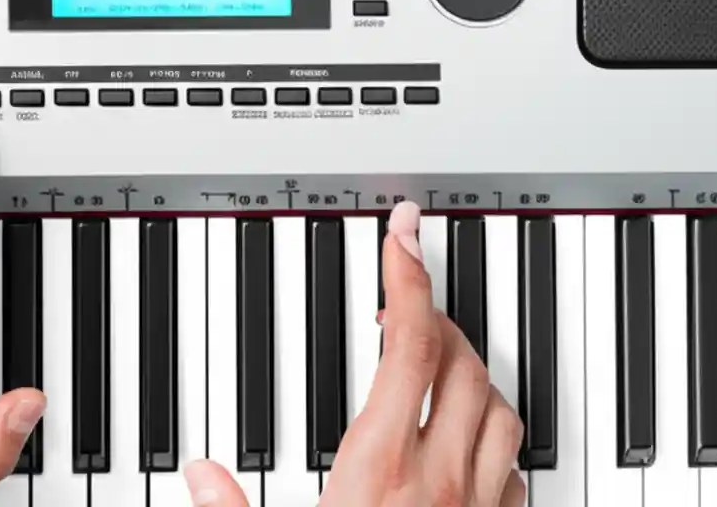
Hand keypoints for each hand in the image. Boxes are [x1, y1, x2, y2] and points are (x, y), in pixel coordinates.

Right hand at [182, 202, 525, 506]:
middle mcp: (441, 486)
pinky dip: (495, 438)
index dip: (408, 277)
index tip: (403, 235)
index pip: (408, 346)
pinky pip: (515, 471)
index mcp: (378, 475)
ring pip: (502, 410)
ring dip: (473, 374)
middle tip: (402, 306)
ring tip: (435, 365)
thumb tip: (202, 479)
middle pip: (463, 365)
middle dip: (437, 320)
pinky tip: (465, 447)